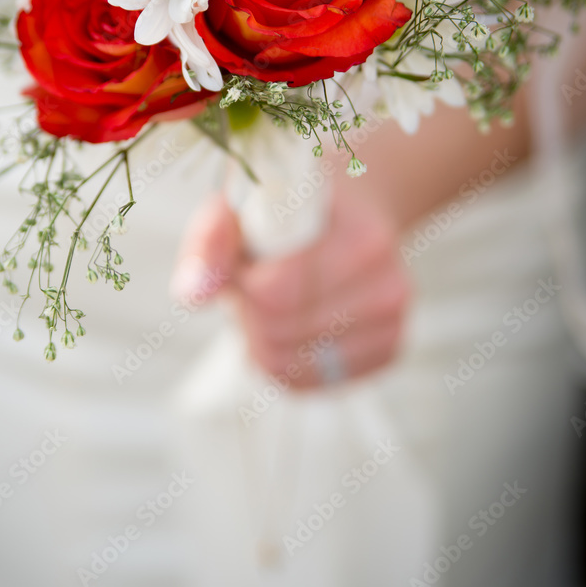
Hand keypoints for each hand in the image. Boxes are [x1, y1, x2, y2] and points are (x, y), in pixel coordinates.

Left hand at [171, 184, 411, 388]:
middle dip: (250, 312)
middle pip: (279, 332)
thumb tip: (193, 295)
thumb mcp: (244, 203)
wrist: (351, 209)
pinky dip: (284, 362)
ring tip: (271, 303)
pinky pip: (309, 383)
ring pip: (289, 364)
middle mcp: (388, 283)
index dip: (243, 285)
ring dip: (261, 339)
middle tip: (254, 285)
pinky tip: (290, 326)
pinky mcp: (388, 351)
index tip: (245, 264)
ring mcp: (393, 322)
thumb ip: (211, 243)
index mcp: (359, 236)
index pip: (277, 294)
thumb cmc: (288, 205)